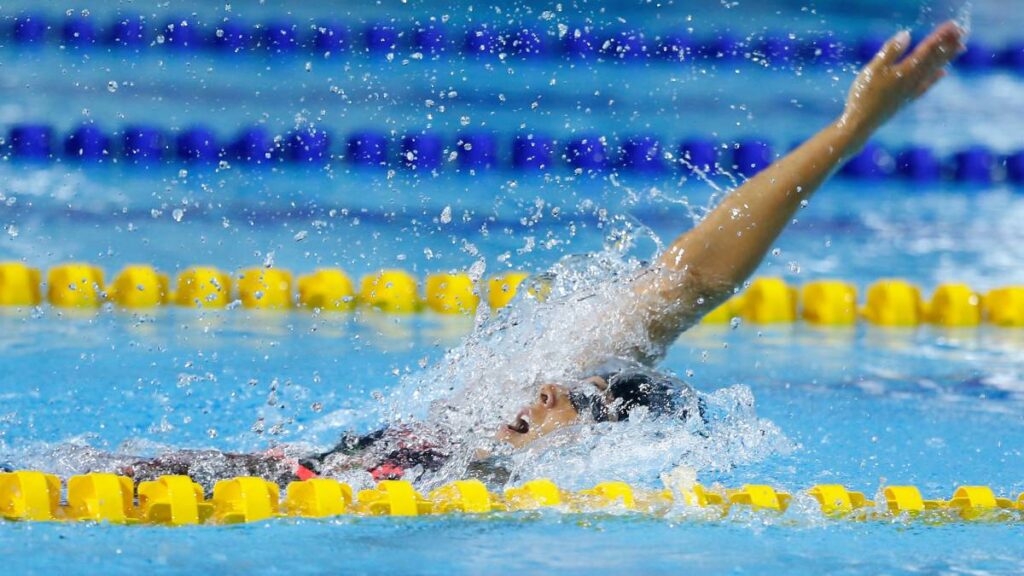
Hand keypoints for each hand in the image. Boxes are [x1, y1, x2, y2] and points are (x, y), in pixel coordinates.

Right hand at [841, 21, 964, 139]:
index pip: (926, 50)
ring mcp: (911, 91)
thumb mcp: (873, 69)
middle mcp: (912, 80)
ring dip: (946, 58)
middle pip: (934, 59)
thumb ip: (890, 51)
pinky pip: (926, 85)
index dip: (939, 37)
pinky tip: (942, 73)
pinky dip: (935, 77)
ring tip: (960, 48)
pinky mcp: (906, 100)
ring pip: (933, 70)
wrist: (861, 123)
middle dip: (948, 45)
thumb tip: (906, 34)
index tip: (952, 26)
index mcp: (905, 70)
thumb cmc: (863, 95)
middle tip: (962, 33)